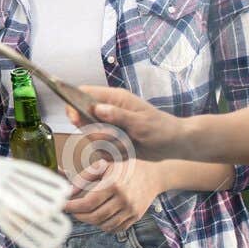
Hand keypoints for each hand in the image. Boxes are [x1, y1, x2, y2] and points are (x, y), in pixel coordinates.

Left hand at [64, 157, 161, 233]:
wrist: (154, 176)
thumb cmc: (125, 168)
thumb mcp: (104, 166)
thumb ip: (84, 177)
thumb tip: (69, 191)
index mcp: (114, 184)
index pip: (88, 202)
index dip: (73, 207)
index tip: (63, 206)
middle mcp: (124, 199)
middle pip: (95, 216)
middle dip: (79, 216)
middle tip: (72, 211)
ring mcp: (131, 209)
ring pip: (105, 225)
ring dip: (91, 222)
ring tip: (85, 214)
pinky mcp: (136, 216)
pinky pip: (116, 228)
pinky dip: (104, 226)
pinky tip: (99, 217)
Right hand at [69, 85, 189, 159]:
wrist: (173, 144)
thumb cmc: (161, 128)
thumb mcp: (142, 122)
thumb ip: (119, 115)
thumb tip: (97, 109)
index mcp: (114, 99)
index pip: (84, 93)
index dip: (74, 103)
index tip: (75, 118)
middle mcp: (107, 112)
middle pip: (83, 120)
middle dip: (96, 132)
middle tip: (116, 136)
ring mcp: (108, 127)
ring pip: (92, 138)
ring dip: (108, 145)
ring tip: (127, 144)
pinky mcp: (110, 142)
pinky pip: (101, 150)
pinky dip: (113, 153)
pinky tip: (128, 150)